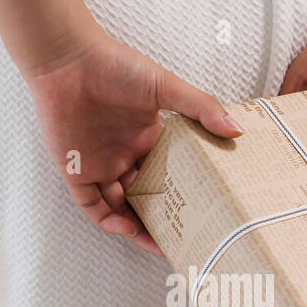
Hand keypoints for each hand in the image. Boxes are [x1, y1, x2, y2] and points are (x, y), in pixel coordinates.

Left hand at [24, 30, 243, 251]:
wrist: (68, 60)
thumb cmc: (115, 66)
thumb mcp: (165, 86)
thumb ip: (201, 107)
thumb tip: (238, 131)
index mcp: (149, 138)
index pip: (170, 176)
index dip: (185, 196)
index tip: (206, 215)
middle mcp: (126, 155)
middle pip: (147, 198)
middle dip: (164, 221)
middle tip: (187, 241)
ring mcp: (100, 165)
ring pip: (121, 208)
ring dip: (138, 228)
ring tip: (160, 246)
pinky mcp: (75, 171)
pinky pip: (92, 206)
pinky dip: (108, 220)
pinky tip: (128, 227)